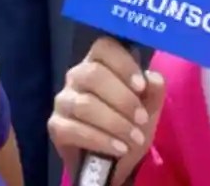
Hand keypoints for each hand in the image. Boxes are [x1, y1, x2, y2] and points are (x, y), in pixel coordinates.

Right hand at [48, 37, 165, 185]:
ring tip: (135, 139)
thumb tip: (153, 78)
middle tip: (142, 119)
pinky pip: (75, 130)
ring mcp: (63, 101)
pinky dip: (101, 140)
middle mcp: (76, 77)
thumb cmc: (129, 124)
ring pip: (85, 104)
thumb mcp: (148, 108)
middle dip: (123, 99)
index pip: (103, 47)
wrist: (113, 162)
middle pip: (93, 75)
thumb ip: (153, 91)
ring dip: (116, 123)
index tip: (141, 86)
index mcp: (98, 63)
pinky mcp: (56, 126)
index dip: (123, 64)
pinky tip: (119, 149)